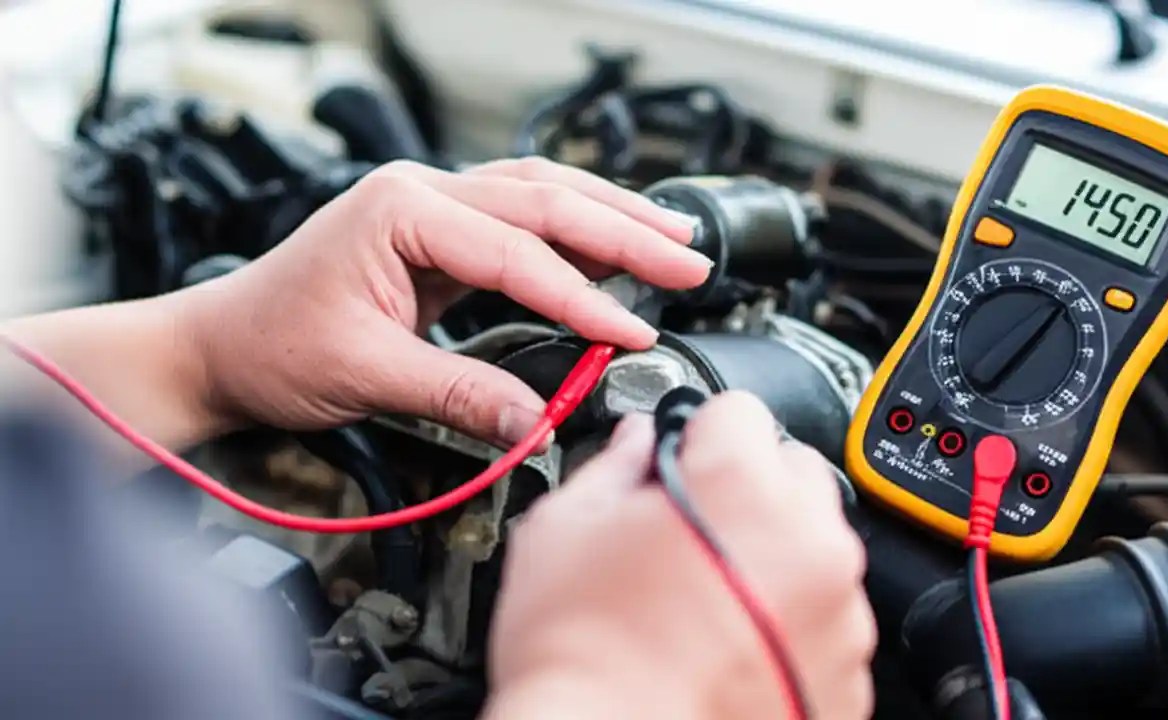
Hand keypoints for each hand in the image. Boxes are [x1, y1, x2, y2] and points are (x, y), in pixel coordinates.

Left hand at [181, 158, 710, 444]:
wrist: (220, 344)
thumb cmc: (272, 346)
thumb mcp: (367, 375)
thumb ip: (461, 395)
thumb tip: (537, 423)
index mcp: (401, 210)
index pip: (517, 254)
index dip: (583, 299)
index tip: (632, 337)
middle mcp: (421, 192)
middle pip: (546, 200)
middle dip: (625, 231)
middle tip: (689, 261)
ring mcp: (431, 205)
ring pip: (541, 194)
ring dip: (611, 216)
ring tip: (674, 237)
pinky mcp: (438, 232)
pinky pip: (521, 217)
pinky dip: (575, 230)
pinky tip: (614, 242)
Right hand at [484, 392, 875, 719]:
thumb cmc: (580, 656)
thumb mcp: (564, 529)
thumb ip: (614, 465)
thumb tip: (637, 442)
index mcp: (741, 483)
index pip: (738, 410)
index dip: (697, 437)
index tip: (680, 467)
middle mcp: (809, 539)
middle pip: (793, 471)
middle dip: (747, 490)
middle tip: (692, 538)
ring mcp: (838, 612)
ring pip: (818, 547)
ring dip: (776, 557)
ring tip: (708, 604)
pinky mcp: (848, 672)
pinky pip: (829, 618)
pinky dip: (794, 624)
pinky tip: (733, 646)